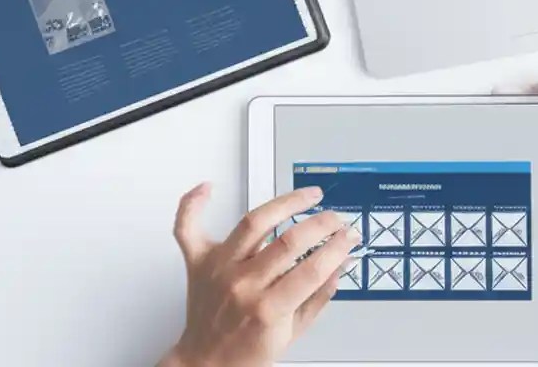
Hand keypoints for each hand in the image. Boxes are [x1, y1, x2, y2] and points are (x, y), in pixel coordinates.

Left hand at [159, 183, 360, 366]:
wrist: (206, 363)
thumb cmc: (247, 352)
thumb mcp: (293, 333)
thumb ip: (319, 296)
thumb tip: (341, 263)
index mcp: (267, 309)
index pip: (313, 268)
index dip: (338, 247)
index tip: (350, 236)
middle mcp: (241, 285)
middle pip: (289, 241)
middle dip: (322, 224)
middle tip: (336, 218)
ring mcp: (218, 270)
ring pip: (253, 222)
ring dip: (286, 203)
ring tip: (307, 196)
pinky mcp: (198, 263)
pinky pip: (187, 228)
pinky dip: (192, 204)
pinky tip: (207, 188)